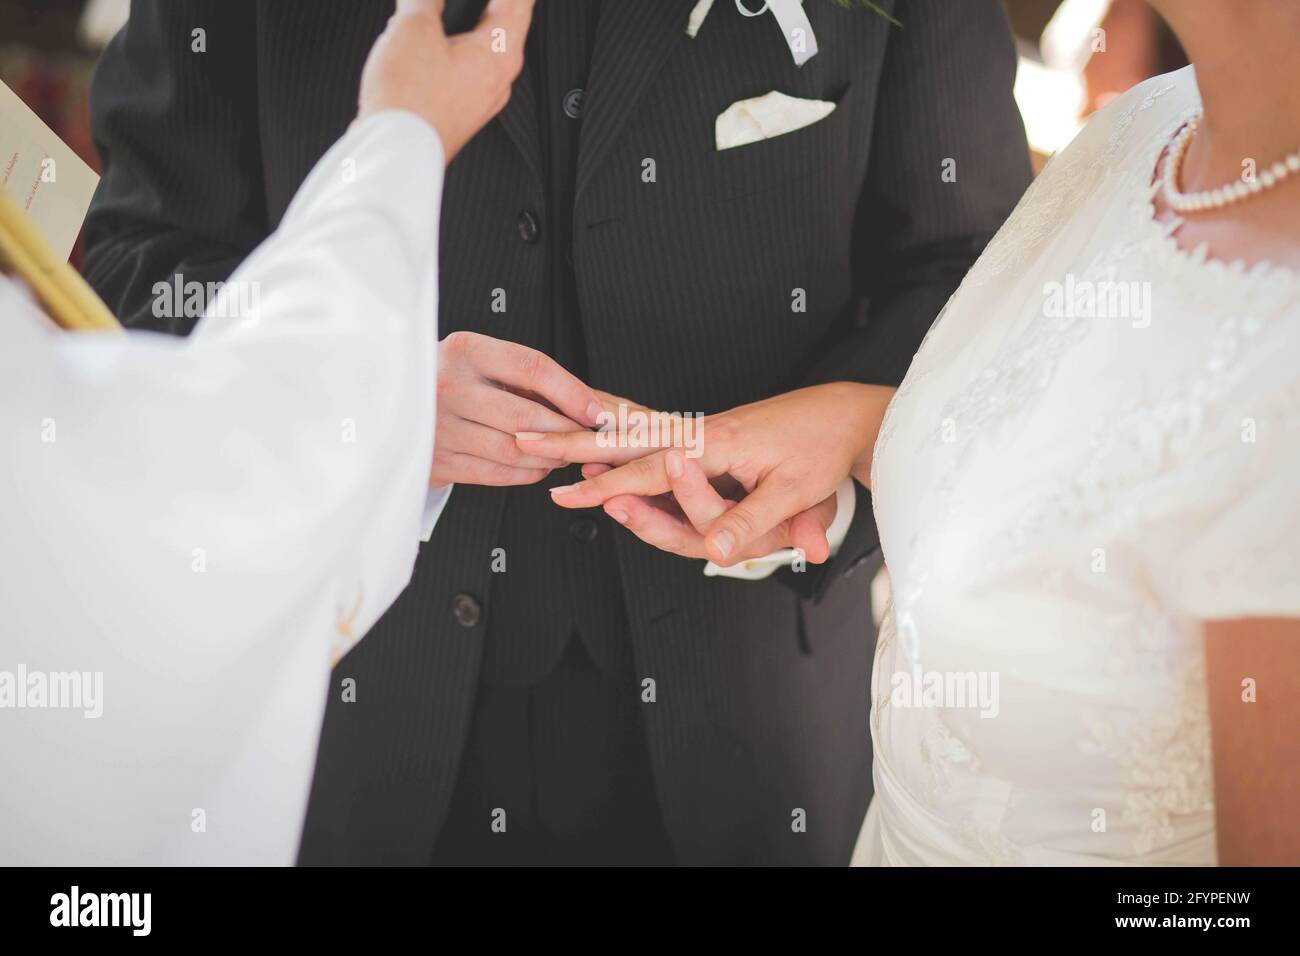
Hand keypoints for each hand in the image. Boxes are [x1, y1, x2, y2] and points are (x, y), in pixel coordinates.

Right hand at [357, 0, 533, 163]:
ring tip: (439, 10)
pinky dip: (451, 51)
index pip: (520, 2)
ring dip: (465, 26)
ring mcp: (480, 99)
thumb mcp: (412, 27)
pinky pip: (463, 71)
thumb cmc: (410, 104)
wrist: (393, 151)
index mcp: (502, 54)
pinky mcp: (459, 111)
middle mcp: (498, 79)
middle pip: (503, 24)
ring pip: (480, 49)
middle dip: (488, 4)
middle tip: (465, 2)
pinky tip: (426, 45)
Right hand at [432, 331, 601, 486]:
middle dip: (566, 431)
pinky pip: (495, 474)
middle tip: (586, 438)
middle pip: (526, 416)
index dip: (572, 392)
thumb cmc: (451, 378)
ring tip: (564, 452)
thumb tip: (586, 404)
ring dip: (549, 455)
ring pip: (514, 449)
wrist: (390, 402)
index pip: (532, 368)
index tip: (596, 411)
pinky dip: (527, 473)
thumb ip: (525, 377)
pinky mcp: (435, 460)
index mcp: (465, 351)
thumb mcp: (480, 360)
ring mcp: (438, 426)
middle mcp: (448, 385)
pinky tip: (539, 466)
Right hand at [516, 382, 892, 564]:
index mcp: (717, 444)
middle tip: (527, 441)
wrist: (841, 415)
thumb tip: (717, 549)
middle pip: (625, 440)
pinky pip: (653, 431)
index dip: (607, 484)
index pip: (649, 468)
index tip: (572, 493)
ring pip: (633, 433)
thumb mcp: (795, 492)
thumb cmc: (820, 450)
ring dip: (589, 435)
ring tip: (547, 436)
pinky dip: (621, 432)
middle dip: (574, 443)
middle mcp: (702, 431)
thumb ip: (752, 520)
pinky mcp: (707, 431)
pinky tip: (600, 435)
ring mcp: (702, 429)